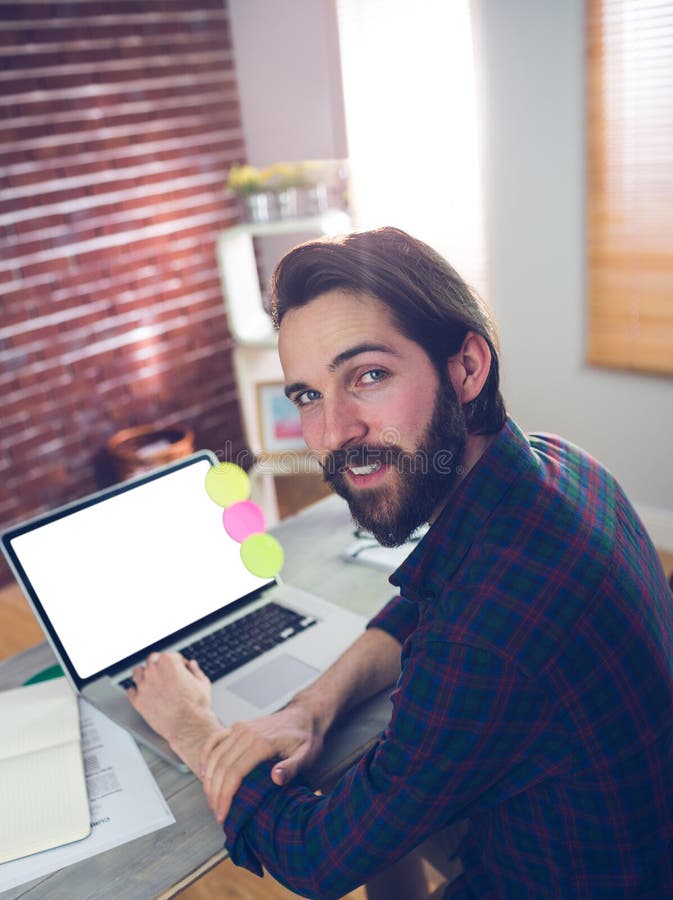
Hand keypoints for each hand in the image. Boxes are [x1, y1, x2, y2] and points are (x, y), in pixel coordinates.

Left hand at [126, 652, 223, 773]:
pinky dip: (135, 691)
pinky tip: (141, 694)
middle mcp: (154, 670)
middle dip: (159, 665)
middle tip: (164, 673)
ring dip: (143, 675)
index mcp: (170, 662)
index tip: (180, 669)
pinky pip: (131, 691)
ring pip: (137, 672)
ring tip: (150, 681)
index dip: (177, 663)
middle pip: (152, 660)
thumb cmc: (197, 706)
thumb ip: (196, 670)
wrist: (189, 726)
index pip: (170, 656)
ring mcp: (144, 685)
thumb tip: (192, 665)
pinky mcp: (138, 701)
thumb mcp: (203, 683)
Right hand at [201, 699, 324, 823]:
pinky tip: (204, 772)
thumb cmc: (306, 737)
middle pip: (221, 767)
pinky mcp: (238, 727)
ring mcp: (240, 728)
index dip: (225, 796)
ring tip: (212, 801)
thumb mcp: (307, 755)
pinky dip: (206, 756)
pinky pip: (215, 740)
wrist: (305, 714)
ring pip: (215, 756)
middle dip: (215, 794)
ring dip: (209, 780)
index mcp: (261, 742)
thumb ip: (292, 768)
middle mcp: (246, 733)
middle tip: (217, 814)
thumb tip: (275, 778)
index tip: (223, 815)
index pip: (234, 773)